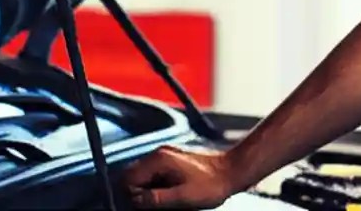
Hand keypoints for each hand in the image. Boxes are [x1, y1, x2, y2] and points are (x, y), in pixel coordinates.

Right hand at [121, 145, 238, 208]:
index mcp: (159, 160)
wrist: (233, 171)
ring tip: (166, 200)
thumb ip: (156, 199)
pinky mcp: (172, 162)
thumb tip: (134, 200)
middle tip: (154, 205)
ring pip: (143, 177)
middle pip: (133, 177)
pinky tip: (170, 195)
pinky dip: (157, 187)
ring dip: (148, 191)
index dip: (131, 195)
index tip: (143, 206)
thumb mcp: (183, 197)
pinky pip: (154, 176)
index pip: (127, 178)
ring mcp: (166, 157)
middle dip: (138, 193)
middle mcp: (159, 155)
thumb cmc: (212, 184)